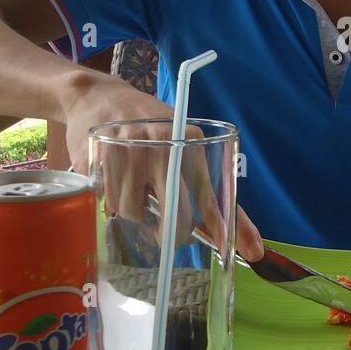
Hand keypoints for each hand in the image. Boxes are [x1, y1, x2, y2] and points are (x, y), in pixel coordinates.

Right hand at [62, 72, 263, 261]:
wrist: (101, 98)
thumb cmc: (151, 130)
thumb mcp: (184, 146)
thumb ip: (211, 192)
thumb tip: (250, 244)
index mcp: (190, 140)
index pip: (208, 194)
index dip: (219, 227)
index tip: (235, 251)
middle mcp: (163, 142)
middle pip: (173, 211)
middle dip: (172, 234)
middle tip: (167, 237)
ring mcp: (130, 148)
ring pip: (135, 212)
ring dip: (135, 214)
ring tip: (136, 194)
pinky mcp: (101, 156)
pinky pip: (109, 202)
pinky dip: (113, 204)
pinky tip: (116, 184)